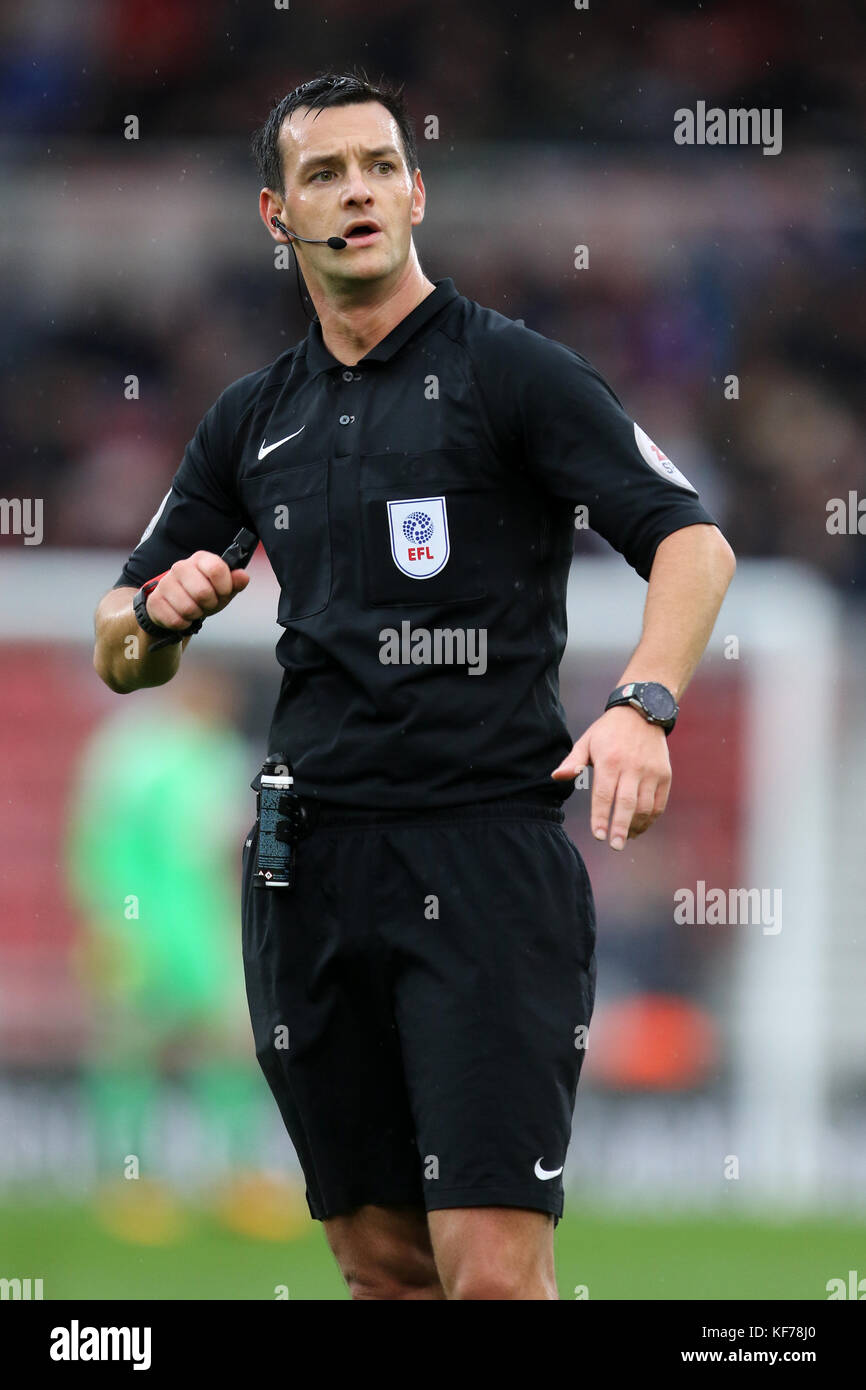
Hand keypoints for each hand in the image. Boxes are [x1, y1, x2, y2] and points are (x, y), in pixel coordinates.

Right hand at [145, 550, 249, 633]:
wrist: (176, 606)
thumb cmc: (204, 595)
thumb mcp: (224, 589)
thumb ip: (236, 582)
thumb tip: (242, 576)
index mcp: (200, 559)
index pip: (216, 569)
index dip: (224, 586)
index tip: (223, 592)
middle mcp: (180, 567)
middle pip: (202, 592)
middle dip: (210, 604)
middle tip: (207, 603)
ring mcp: (165, 583)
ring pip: (188, 608)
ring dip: (195, 614)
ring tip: (194, 609)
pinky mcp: (155, 600)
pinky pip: (175, 620)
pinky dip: (183, 623)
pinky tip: (182, 616)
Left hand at [551, 705, 671, 849]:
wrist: (643, 712)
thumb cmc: (609, 731)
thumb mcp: (587, 741)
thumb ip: (572, 761)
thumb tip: (556, 777)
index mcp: (610, 761)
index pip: (604, 795)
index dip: (601, 817)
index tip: (598, 835)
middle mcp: (632, 767)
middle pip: (626, 804)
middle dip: (620, 828)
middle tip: (615, 846)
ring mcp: (651, 771)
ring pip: (645, 807)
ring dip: (636, 826)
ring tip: (625, 837)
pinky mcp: (665, 774)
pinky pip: (659, 803)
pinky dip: (651, 818)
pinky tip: (640, 826)